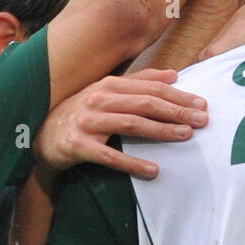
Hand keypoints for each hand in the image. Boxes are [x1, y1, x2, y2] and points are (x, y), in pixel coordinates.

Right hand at [34, 69, 207, 176]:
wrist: (42, 135)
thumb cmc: (82, 112)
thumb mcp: (107, 92)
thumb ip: (139, 81)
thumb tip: (173, 74)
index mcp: (109, 84)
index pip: (150, 88)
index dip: (178, 96)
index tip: (202, 104)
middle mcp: (98, 99)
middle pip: (144, 103)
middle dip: (176, 111)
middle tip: (202, 120)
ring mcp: (87, 121)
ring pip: (131, 124)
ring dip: (161, 131)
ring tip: (185, 136)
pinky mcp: (78, 145)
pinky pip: (110, 156)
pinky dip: (132, 163)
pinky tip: (153, 170)